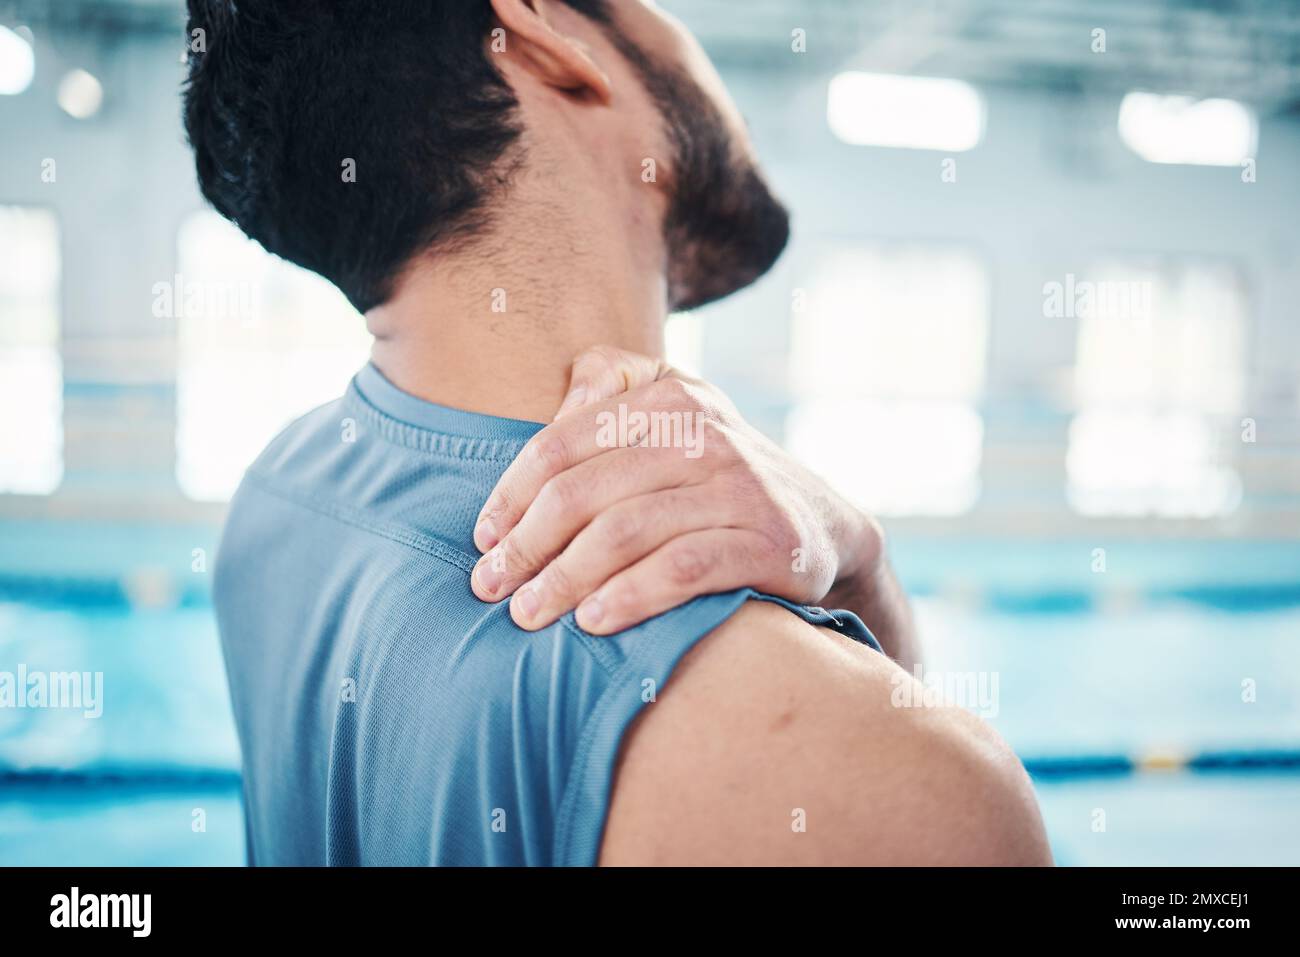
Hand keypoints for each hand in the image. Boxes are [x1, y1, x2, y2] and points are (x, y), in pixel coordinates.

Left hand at [469, 345, 884, 633]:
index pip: (563, 443)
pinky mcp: (769, 542)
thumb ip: (614, 390)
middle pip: (585, 491)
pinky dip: (632, 596)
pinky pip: (685, 568)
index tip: (482, 539)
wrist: (824, 528)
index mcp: (670, 397)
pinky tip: (593, 622)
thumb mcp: (677, 415)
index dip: (512, 493)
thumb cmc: (718, 478)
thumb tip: (557, 400)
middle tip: (491, 587)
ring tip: (527, 614)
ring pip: (626, 531)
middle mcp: (705, 434)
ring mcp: (740, 487)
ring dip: (564, 578)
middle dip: (526, 544)